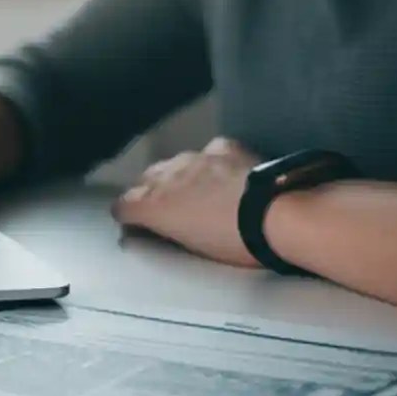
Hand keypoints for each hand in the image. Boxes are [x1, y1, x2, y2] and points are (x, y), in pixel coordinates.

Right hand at [112, 137, 261, 267]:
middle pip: (144, 181)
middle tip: (165, 210)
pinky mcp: (222, 149)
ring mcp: (195, 158)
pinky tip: (222, 171)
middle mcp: (166, 176)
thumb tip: (147, 229)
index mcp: (154, 205)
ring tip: (192, 190)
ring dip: (176, 176)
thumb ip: (165, 231)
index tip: (136, 226)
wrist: (274, 214)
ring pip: (172, 164)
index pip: (122, 206)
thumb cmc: (232, 243)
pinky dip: (210, 162)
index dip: (127, 217)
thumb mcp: (189, 246)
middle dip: (148, 192)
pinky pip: (208, 152)